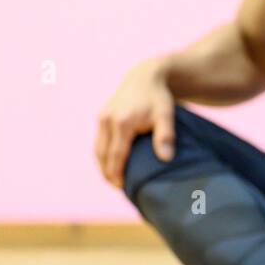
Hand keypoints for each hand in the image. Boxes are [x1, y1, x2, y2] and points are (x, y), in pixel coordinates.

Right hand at [94, 59, 176, 188]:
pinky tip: (111, 164)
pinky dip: (103, 155)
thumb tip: (166, 159)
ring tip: (114, 180)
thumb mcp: (166, 115)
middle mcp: (107, 120)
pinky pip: (99, 141)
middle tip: (120, 187)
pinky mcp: (101, 116)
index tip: (124, 187)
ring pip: (97, 149)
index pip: (117, 156)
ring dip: (103, 166)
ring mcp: (102, 117)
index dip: (118, 174)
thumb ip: (166, 137)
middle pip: (103, 155)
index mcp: (122, 122)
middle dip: (108, 173)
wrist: (145, 77)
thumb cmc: (159, 98)